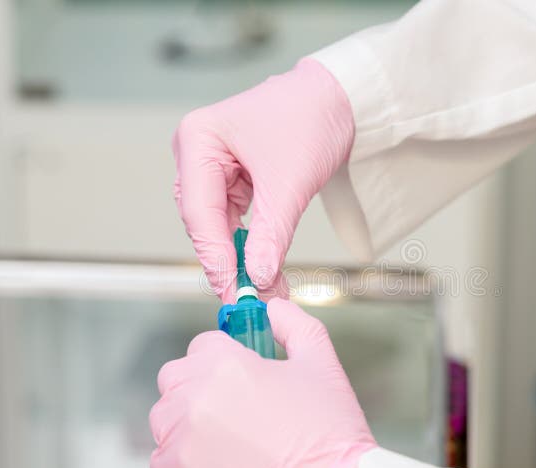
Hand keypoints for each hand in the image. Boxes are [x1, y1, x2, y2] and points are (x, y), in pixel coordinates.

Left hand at [149, 298, 375, 467]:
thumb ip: (295, 326)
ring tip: (229, 439)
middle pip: (176, 377)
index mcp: (224, 363)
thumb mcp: (322, 364)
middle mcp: (194, 397)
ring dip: (188, 421)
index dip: (226, 357)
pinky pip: (162, 458)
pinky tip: (218, 465)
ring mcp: (180, 439)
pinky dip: (183, 460)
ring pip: (166, 417)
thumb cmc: (328, 436)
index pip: (203, 345)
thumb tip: (275, 309)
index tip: (242, 374)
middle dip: (200, 385)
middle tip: (236, 408)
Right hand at [172, 59, 354, 301]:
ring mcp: (211, 163)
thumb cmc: (312, 120)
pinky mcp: (231, 176)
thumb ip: (271, 234)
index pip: (199, 211)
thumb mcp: (290, 184)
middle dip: (228, 260)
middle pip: (204, 220)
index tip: (232, 290)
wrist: (338, 100)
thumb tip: (259, 276)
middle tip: (247, 298)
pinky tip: (264, 267)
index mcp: (199, 139)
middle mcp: (197, 150)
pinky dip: (250, 242)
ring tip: (263, 288)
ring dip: (240, 255)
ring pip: (218, 223)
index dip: (215, 256)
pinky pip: (234, 217)